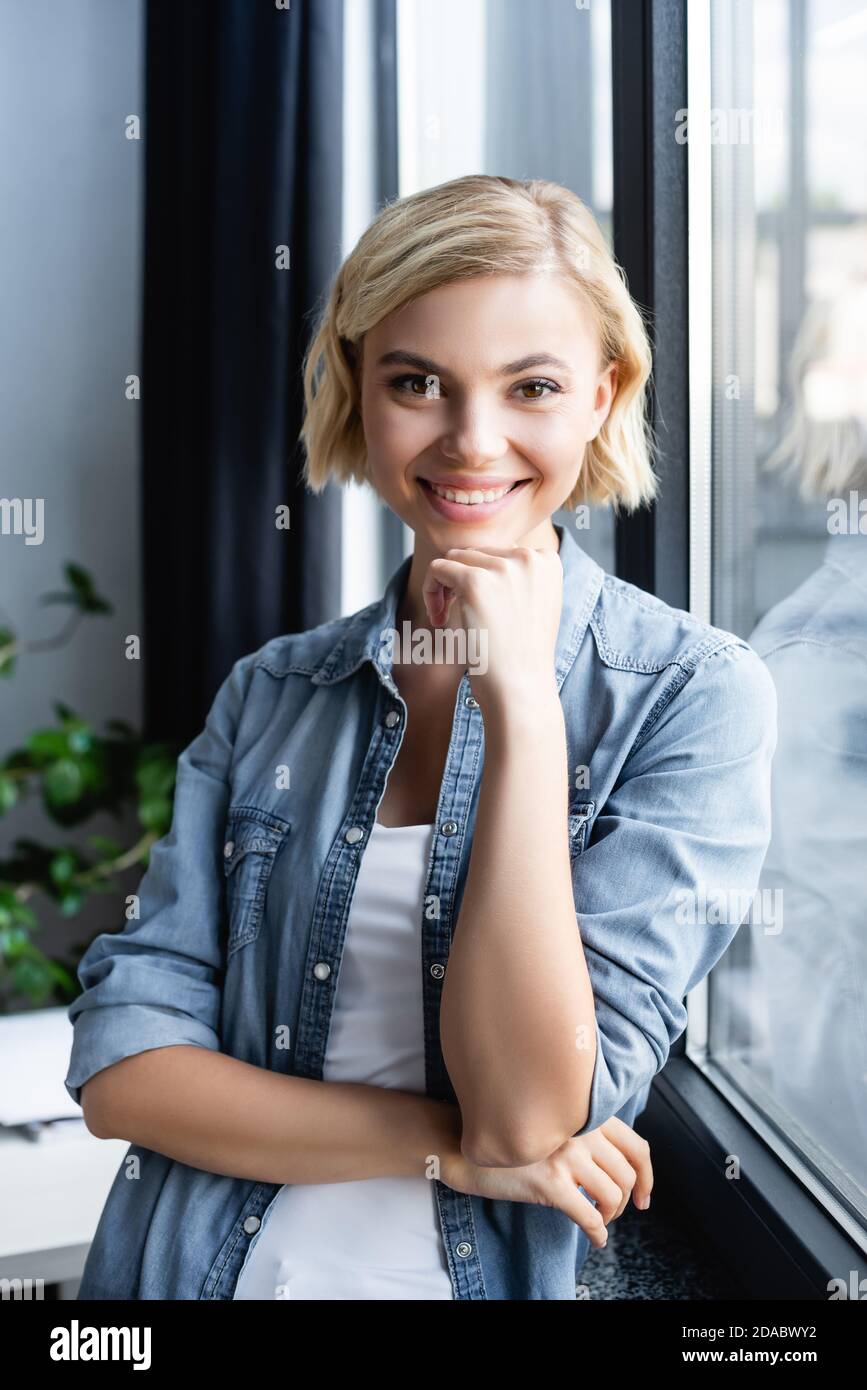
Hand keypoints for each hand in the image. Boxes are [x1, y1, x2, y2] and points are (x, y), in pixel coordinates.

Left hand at [422, 545, 563, 716]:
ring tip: (446, 617)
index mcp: (547, 561)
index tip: (479, 606)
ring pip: (454, 558)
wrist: (521, 688)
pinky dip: (430, 592)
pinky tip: (438, 619)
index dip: (482, 577)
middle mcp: (529, 557)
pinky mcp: (475, 582)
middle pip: (475, 553)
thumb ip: (517, 576)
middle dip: (460, 581)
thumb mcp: (533, 605)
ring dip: (444, 586)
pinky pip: (437, 569)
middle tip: (455, 615)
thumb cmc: (521, 655)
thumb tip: (484, 554)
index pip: (499, 552)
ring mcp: (503, 568)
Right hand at [438, 1117, 652, 1249]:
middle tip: (613, 1212)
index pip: (636, 1146)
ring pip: (612, 1196)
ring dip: (610, 1216)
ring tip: (599, 1220)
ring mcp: (566, 1154)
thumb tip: (618, 1166)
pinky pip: (589, 1216)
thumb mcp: (552, 1122)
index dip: (647, 1176)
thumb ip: (584, 1132)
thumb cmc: (509, 1134)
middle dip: (625, 1201)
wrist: (463, 1143)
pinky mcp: (550, 1182)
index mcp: (585, 1113)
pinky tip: (595, 1238)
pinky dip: (598, 1233)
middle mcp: (581, 1129)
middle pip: (628, 1175)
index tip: (643, 1196)